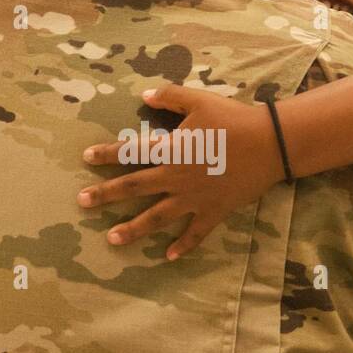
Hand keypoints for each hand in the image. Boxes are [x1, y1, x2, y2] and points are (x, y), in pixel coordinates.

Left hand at [78, 84, 283, 258]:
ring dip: (133, 229)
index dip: (106, 154)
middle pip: (134, 187)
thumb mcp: (199, 101)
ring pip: (157, 217)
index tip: (85, 158)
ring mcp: (194, 198)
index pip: (130, 152)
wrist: (270, 144)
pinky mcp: (213, 211)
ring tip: (111, 239)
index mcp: (171, 150)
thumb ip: (169, 97)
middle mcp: (176, 177)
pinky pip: (195, 233)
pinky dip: (182, 246)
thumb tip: (143, 95)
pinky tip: (168, 258)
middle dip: (105, 195)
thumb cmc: (234, 119)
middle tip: (81, 203)